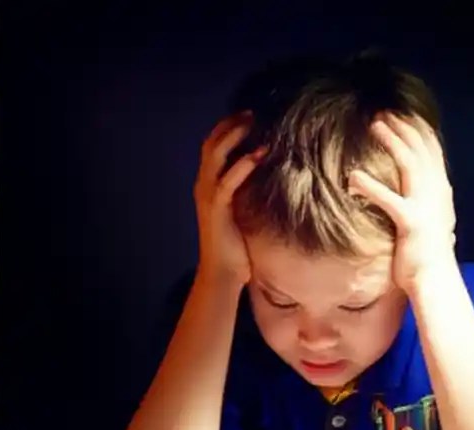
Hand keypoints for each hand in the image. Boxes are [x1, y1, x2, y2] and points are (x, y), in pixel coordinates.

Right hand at [194, 111, 267, 286]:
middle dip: (230, 125)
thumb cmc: (236, 244)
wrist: (222, 272)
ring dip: (234, 137)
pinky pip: (227, 181)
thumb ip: (248, 188)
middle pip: (210, 144)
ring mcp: (208, 197)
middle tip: (251, 112)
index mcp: (208, 185)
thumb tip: (269, 170)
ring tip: (253, 124)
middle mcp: (204, 186)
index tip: (247, 114)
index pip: (212, 147)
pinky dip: (242, 165)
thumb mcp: (242, 209)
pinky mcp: (216, 208)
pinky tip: (259, 153)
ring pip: (214, 156)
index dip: (227, 128)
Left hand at [348, 111, 457, 291]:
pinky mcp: (411, 222)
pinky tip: (352, 177)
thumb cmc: (427, 253)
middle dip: (403, 127)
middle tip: (384, 112)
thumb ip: (423, 202)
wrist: (436, 279)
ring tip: (375, 125)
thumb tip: (413, 192)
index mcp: (441, 191)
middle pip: (421, 150)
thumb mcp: (430, 220)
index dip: (419, 130)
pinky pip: (388, 199)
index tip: (403, 114)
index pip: (433, 151)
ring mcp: (426, 206)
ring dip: (392, 141)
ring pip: (409, 164)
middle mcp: (437, 193)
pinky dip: (370, 186)